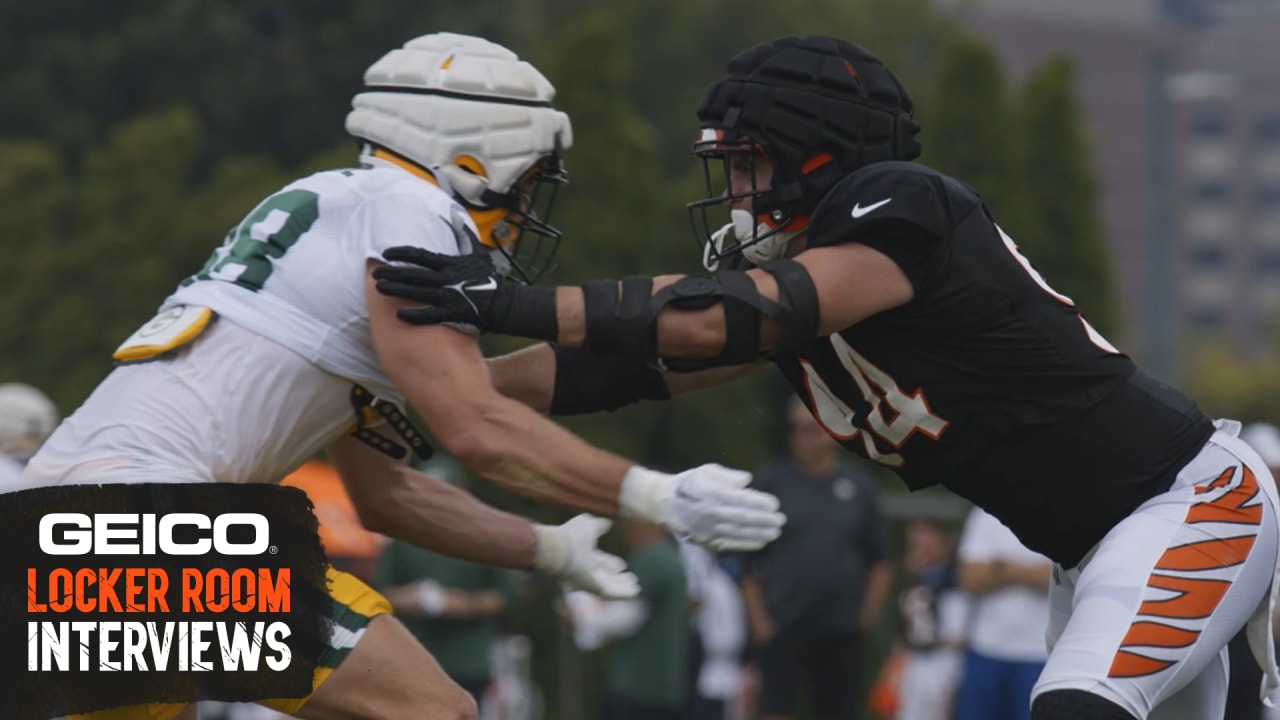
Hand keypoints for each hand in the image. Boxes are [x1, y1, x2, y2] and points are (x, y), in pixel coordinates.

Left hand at [374, 246, 557, 339]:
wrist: (503, 303)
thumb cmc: (488, 278)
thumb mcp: (477, 253)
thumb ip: (464, 236)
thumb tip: (455, 216)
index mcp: (449, 263)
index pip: (420, 255)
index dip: (401, 253)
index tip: (386, 253)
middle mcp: (445, 279)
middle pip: (413, 274)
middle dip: (392, 273)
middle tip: (375, 273)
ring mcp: (448, 296)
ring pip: (416, 293)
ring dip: (396, 290)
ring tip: (379, 288)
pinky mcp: (452, 313)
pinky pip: (429, 315)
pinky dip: (414, 315)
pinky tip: (399, 315)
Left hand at [533, 514, 639, 598]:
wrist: (558, 550)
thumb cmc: (570, 536)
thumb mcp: (588, 526)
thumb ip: (598, 525)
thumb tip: (608, 524)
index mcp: (582, 555)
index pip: (598, 562)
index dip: (610, 563)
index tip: (622, 565)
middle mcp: (584, 570)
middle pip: (603, 577)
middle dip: (617, 578)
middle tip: (632, 578)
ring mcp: (588, 581)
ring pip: (608, 587)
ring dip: (622, 587)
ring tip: (636, 587)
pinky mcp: (593, 589)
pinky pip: (610, 594)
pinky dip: (622, 593)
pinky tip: (634, 592)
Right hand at [620, 464, 784, 551]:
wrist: (665, 504)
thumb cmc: (690, 483)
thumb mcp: (706, 471)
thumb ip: (727, 476)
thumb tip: (747, 480)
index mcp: (709, 492)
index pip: (739, 499)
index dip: (759, 502)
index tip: (775, 504)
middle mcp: (708, 512)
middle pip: (741, 517)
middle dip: (764, 520)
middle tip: (781, 520)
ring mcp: (707, 528)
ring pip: (737, 532)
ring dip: (759, 533)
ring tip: (776, 532)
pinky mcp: (705, 540)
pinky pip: (729, 543)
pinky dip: (747, 543)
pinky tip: (761, 541)